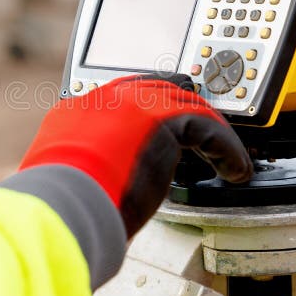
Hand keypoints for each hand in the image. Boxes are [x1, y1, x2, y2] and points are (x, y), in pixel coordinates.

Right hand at [19, 74, 252, 236]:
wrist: (62, 204)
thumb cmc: (61, 207)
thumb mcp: (70, 179)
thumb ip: (92, 169)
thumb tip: (110, 186)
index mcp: (78, 111)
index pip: (122, 97)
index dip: (150, 111)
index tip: (166, 129)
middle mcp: (106, 99)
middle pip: (159, 88)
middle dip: (184, 111)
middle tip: (204, 135)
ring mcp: (134, 103)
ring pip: (187, 103)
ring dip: (210, 131)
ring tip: (226, 157)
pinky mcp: (163, 119)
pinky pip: (208, 127)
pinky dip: (226, 149)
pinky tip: (234, 169)